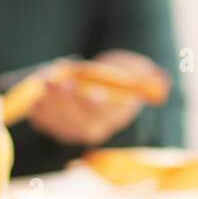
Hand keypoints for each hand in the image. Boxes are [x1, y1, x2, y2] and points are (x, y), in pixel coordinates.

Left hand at [29, 50, 159, 145]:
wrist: (102, 81)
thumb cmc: (120, 73)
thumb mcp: (137, 69)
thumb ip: (147, 75)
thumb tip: (161, 80)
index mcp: (116, 115)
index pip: (105, 116)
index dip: (95, 106)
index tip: (90, 91)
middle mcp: (95, 128)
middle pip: (79, 123)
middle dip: (66, 102)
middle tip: (57, 80)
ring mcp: (74, 129)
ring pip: (59, 124)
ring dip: (49, 103)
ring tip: (45, 80)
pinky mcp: (56, 125)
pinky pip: (44, 123)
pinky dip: (38, 110)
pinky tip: (36, 94)